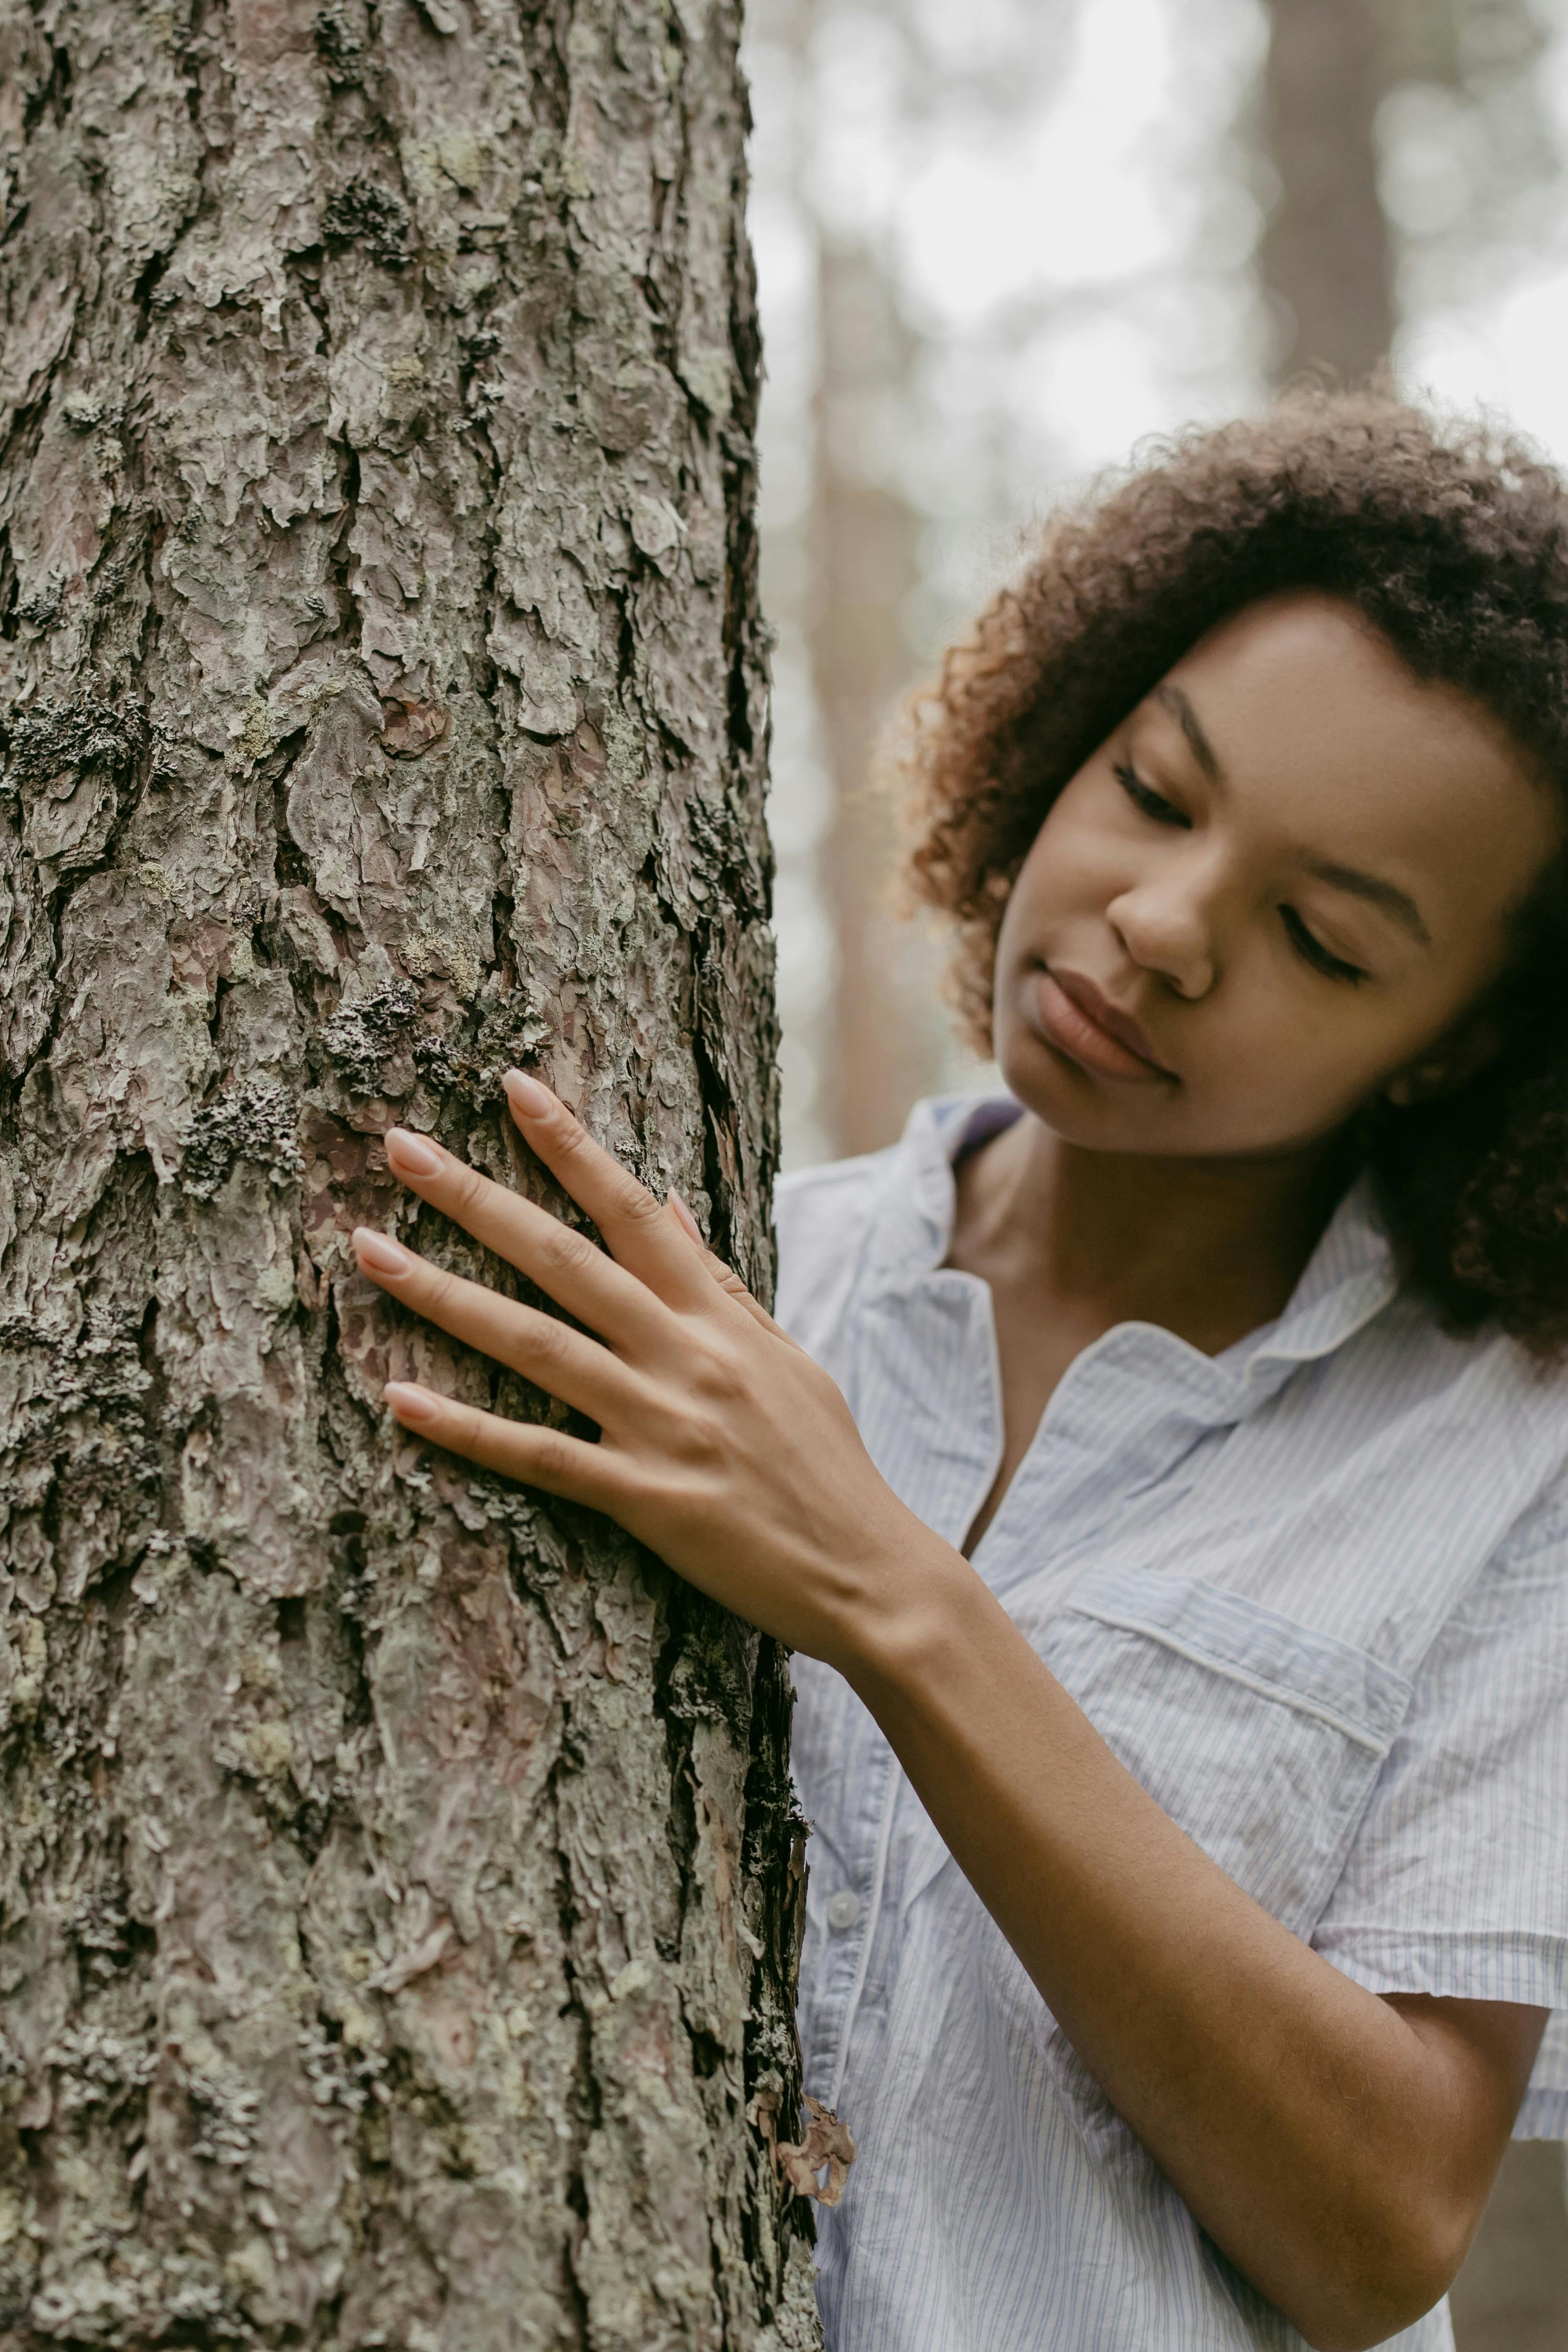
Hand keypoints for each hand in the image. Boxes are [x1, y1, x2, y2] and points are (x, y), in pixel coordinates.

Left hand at [351, 1070, 927, 1667]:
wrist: (871, 1575)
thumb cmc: (826, 1467)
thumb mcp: (786, 1360)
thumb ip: (720, 1283)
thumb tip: (670, 1200)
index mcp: (719, 1319)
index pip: (634, 1209)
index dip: (571, 1145)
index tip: (512, 1087)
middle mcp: (688, 1358)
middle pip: (565, 1260)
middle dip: (477, 1197)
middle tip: (400, 1148)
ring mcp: (665, 1426)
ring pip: (537, 1345)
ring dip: (444, 1295)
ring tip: (367, 1251)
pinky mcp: (648, 1500)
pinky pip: (542, 1457)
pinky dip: (468, 1429)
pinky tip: (400, 1399)